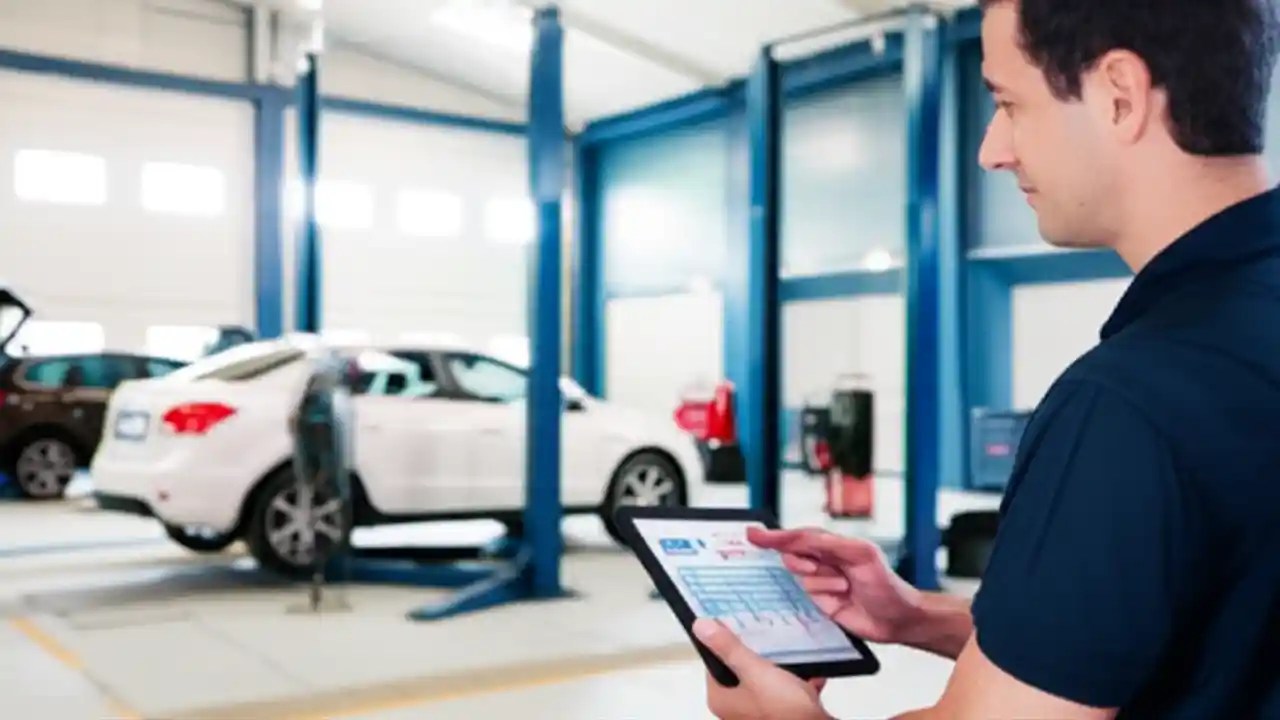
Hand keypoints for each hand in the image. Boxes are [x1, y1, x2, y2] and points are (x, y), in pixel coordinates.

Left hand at [694, 619, 831, 719]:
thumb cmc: (783, 709)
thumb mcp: (755, 671)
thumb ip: (729, 648)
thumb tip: (700, 626)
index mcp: (722, 699)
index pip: (715, 662)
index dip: (726, 643)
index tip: (737, 625)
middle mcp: (737, 709)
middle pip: (742, 669)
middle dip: (757, 652)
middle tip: (765, 631)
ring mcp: (760, 711)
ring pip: (767, 678)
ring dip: (781, 665)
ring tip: (789, 648)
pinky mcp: (783, 713)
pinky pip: (788, 689)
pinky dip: (798, 679)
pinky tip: (809, 669)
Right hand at [748, 527, 923, 645]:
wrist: (898, 619)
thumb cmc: (887, 583)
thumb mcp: (861, 554)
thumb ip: (829, 543)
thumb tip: (801, 536)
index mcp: (832, 544)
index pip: (798, 536)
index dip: (774, 535)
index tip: (752, 534)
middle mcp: (823, 561)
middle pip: (793, 555)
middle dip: (802, 561)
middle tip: (816, 567)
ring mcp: (821, 583)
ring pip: (800, 578)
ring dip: (822, 582)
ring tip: (844, 587)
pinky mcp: (820, 604)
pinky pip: (805, 596)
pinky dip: (820, 596)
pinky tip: (840, 597)